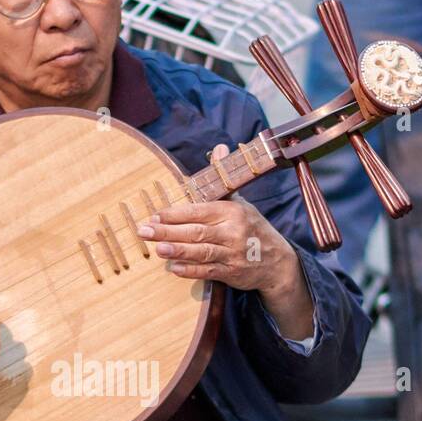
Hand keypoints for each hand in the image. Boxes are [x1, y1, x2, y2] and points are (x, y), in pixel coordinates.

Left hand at [136, 146, 314, 338]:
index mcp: (232, 212)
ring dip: (178, 250)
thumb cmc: (252, 228)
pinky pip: (209, 271)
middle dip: (168, 231)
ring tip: (157, 248)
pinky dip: (192, 270)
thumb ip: (223, 178)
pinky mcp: (232, 273)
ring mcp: (233, 254)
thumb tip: (220, 147)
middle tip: (144, 231)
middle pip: (196, 231)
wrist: (278, 261)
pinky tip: (174, 268)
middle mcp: (233, 232)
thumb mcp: (241, 202)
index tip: (155, 215)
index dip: (176, 214)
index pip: (200, 211)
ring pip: (202, 252)